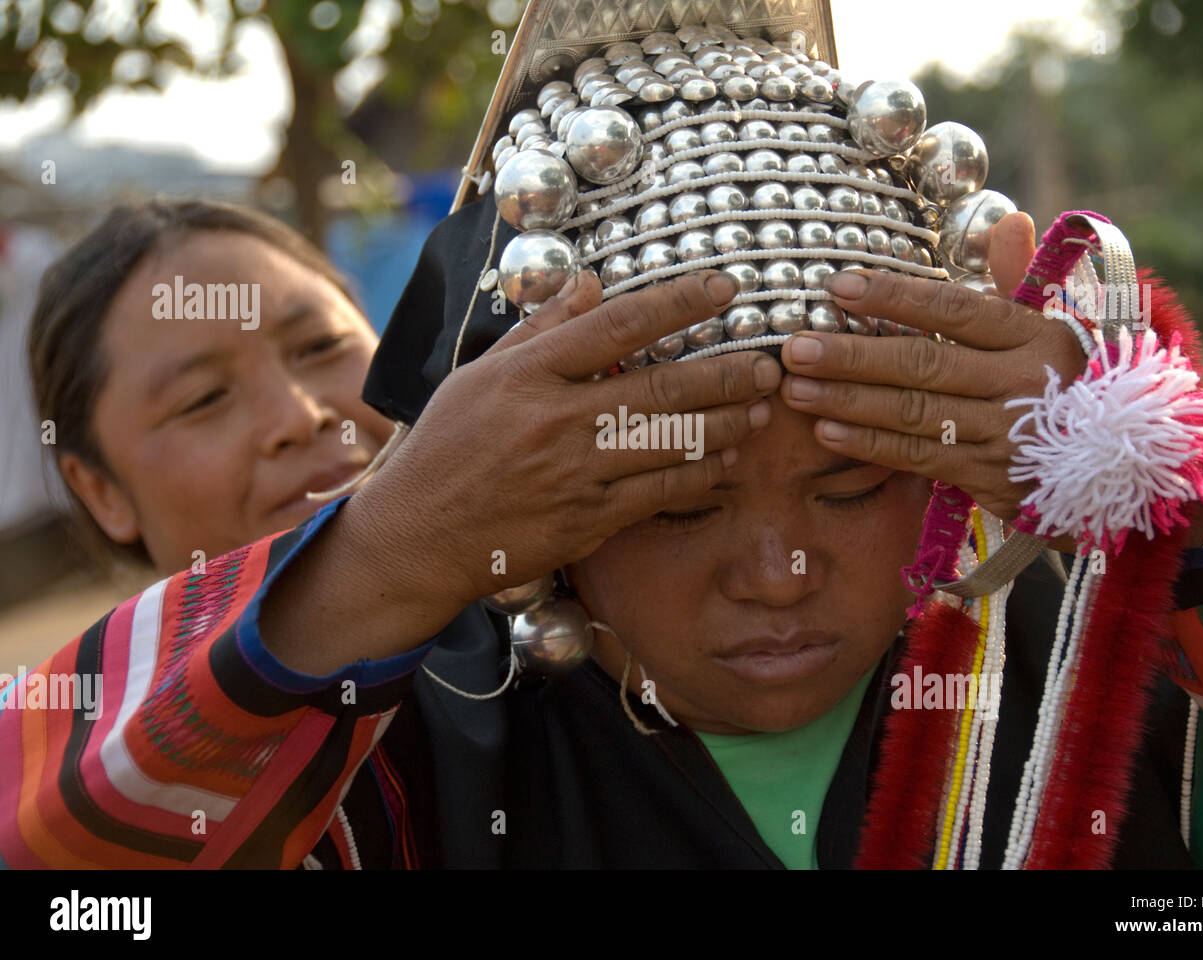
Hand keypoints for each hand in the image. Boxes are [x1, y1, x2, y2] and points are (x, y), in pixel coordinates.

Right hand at [262, 271, 781, 671]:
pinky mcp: (586, 521)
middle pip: (661, 387)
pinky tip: (728, 459)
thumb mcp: (479, 376)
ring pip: (671, 442)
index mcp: (528, 373)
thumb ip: (540, 330)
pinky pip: (660, 493)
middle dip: (725, 372)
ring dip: (726, 423)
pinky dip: (700, 474)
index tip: (724, 288)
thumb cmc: (446, 448)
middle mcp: (556, 419)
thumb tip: (590, 284)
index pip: (617, 325)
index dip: (678, 302)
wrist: (417, 535)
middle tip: (767, 362)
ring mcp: (574, 474)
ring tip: (761, 406)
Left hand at [779, 213, 1088, 521]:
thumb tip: (1009, 221)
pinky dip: (870, 444)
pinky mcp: (992, 479)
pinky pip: (920, 458)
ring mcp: (1006, 435)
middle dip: (851, 355)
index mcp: (1034, 336)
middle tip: (794, 347)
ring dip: (848, 401)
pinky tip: (827, 430)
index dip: (893, 297)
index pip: (954, 310)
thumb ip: (1017, 279)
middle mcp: (1020, 383)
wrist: (1122, 465)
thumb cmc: (1070, 382)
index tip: (837, 286)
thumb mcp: (1055, 326)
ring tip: (795, 388)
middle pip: (922, 364)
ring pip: (912, 413)